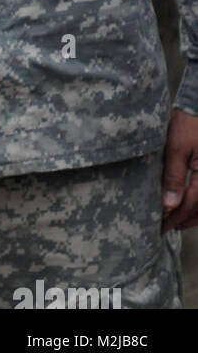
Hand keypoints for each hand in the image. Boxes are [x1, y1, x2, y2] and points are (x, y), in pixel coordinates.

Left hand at [161, 108, 197, 231]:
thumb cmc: (187, 125)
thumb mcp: (176, 148)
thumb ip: (173, 176)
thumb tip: (169, 205)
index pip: (191, 204)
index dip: (175, 217)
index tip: (160, 226)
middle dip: (183, 220)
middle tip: (164, 228)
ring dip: (192, 217)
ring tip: (174, 223)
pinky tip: (187, 208)